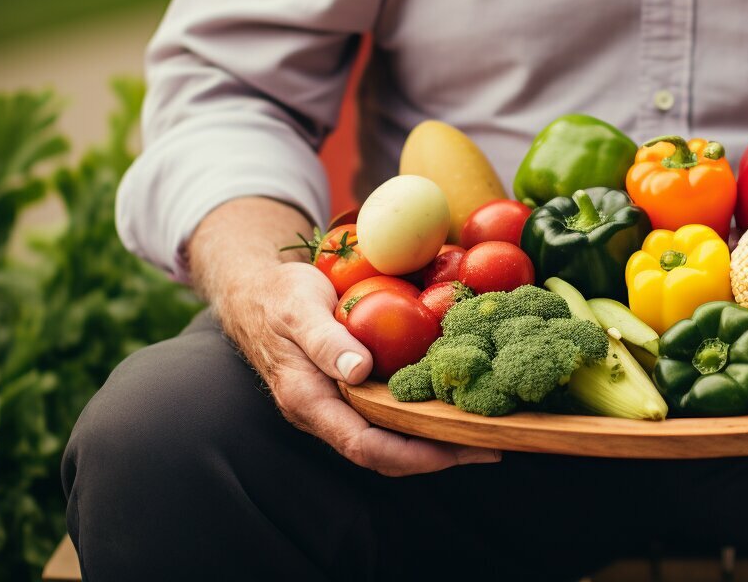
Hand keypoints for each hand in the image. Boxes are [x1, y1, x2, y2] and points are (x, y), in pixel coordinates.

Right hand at [193, 198, 499, 475]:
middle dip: (438, 454)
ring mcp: (337, 406)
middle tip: (490, 444)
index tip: (461, 450)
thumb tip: (358, 372)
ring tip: (482, 430)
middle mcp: (324, 413)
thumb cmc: (279, 297)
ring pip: (389, 438)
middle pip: (386, 453)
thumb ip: (326, 341)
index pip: (366, 446)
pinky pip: (388, 415)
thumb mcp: (299, 309)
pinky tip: (451, 401)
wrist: (256, 292)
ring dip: (434, 439)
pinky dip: (420, 415)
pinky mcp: (349, 392)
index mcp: (309, 401)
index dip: (415, 455)